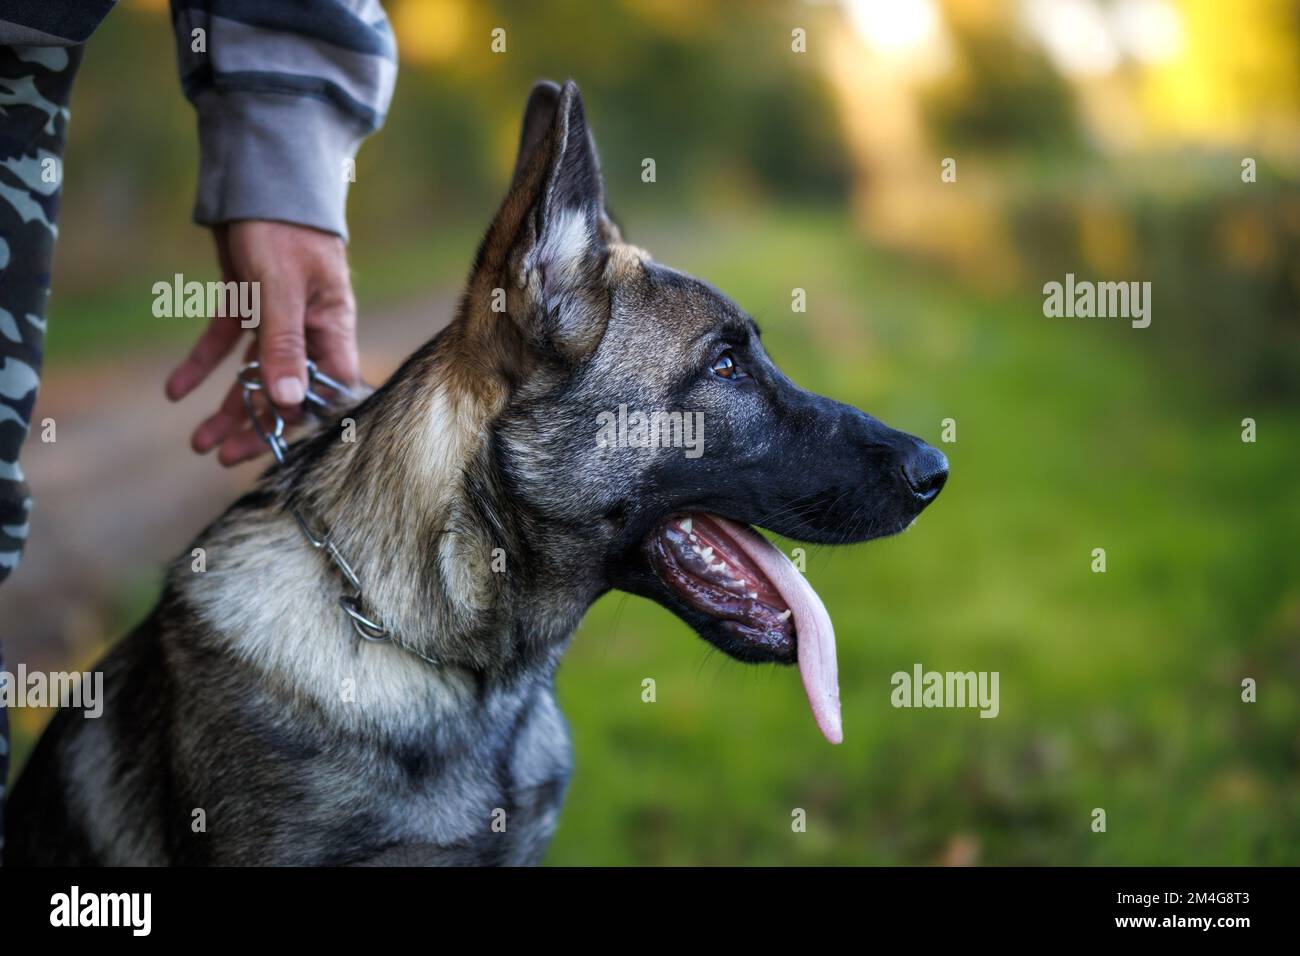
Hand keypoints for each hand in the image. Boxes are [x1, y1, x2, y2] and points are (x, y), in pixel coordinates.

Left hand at [165, 221, 359, 465]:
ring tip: (198, 442)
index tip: (276, 447)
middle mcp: (308, 328)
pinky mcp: (246, 301)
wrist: (257, 173)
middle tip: (222, 457)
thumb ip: (285, 344)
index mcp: (331, 327)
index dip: (304, 419)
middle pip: (285, 389)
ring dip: (227, 407)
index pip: (326, 388)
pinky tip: (175, 391)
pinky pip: (225, 343)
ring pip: (253, 374)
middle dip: (255, 424)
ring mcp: (276, 317)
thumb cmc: (283, 227)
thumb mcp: (281, 288)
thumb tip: (288, 400)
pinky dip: (202, 366)